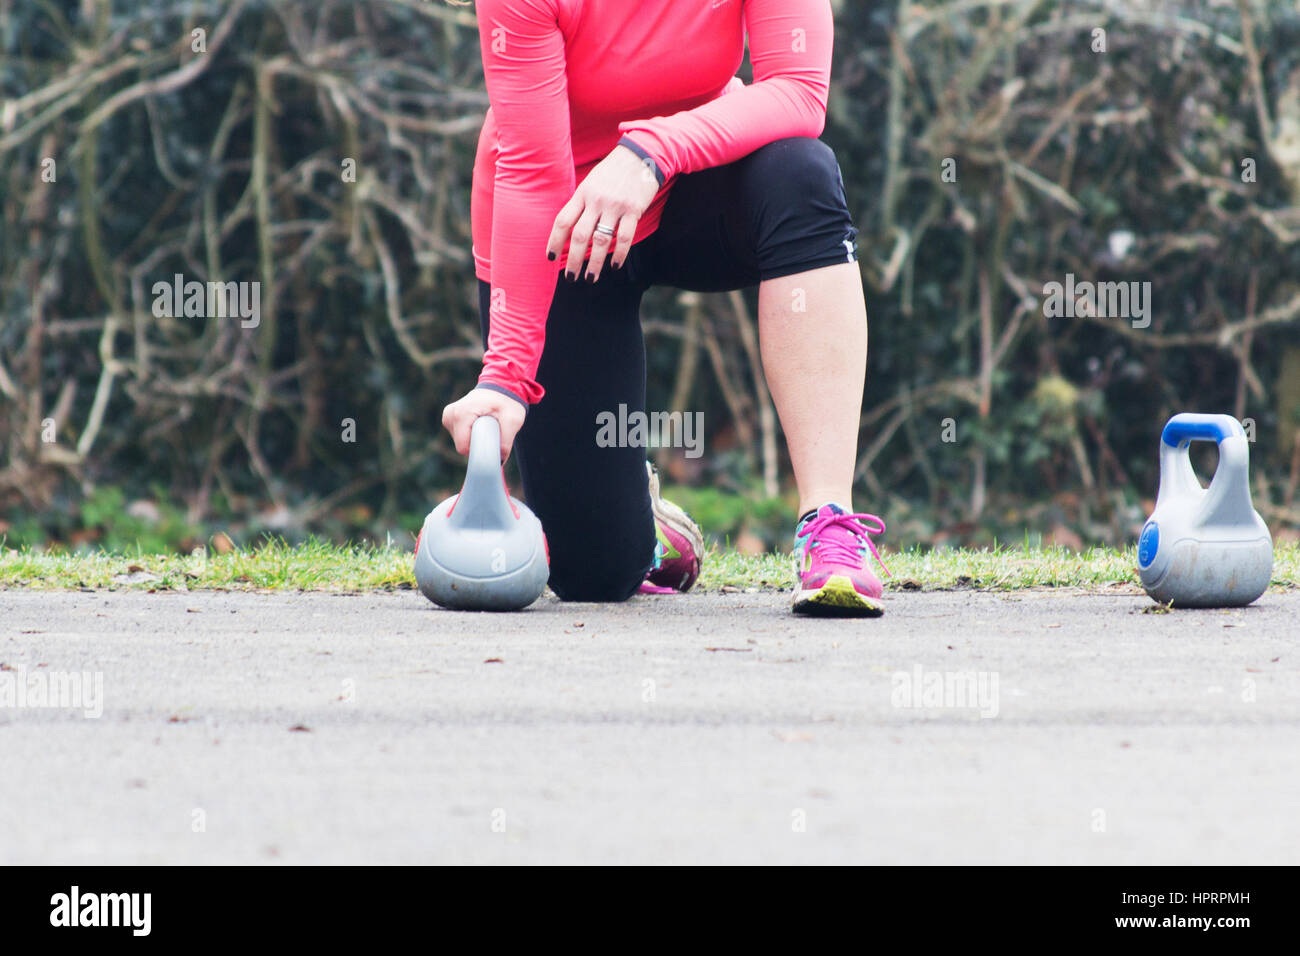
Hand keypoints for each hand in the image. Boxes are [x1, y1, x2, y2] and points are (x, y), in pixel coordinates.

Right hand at [441, 388, 526, 461]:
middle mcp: (451, 414)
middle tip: (493, 433)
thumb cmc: (507, 401)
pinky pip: (460, 436)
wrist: (501, 385)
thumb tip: (499, 460)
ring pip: (460, 442)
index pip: (463, 447)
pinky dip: (471, 434)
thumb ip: (506, 441)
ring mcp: (448, 416)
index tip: (492, 444)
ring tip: (487, 426)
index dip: (479, 451)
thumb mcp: (513, 420)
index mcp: (461, 414)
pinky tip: (480, 424)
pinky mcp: (450, 418)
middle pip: (462, 445)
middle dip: (478, 444)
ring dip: (475, 439)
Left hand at [547, 144, 660, 283]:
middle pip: (580, 235)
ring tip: (591, 278)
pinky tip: (614, 266)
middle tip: (571, 277)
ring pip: (601, 240)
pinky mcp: (633, 210)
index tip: (551, 258)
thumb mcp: (592, 182)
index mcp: (582, 193)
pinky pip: (624, 237)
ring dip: (595, 263)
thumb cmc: (614, 170)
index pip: (563, 220)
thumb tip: (571, 229)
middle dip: (573, 260)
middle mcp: (596, 201)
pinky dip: (619, 254)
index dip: (555, 241)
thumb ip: (582, 203)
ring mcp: (615, 206)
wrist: (642, 154)